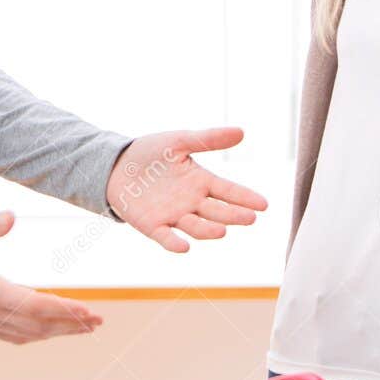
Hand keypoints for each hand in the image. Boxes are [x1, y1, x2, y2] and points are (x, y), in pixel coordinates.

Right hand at [0, 212, 102, 343]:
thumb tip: (12, 215)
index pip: (34, 305)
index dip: (62, 310)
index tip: (86, 310)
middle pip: (39, 325)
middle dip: (70, 323)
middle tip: (98, 320)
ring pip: (32, 334)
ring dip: (60, 331)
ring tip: (86, 326)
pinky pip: (20, 336)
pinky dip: (42, 334)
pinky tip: (56, 329)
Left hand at [105, 127, 267, 253]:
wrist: (116, 164)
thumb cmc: (151, 152)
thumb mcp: (179, 141)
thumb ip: (208, 139)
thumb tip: (241, 132)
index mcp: (200, 181)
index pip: (228, 191)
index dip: (245, 198)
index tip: (263, 205)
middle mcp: (191, 202)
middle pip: (217, 212)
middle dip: (234, 216)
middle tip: (250, 218)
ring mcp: (173, 215)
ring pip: (196, 227)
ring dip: (208, 230)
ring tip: (222, 231)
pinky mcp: (152, 226)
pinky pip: (165, 237)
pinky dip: (174, 243)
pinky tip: (184, 247)